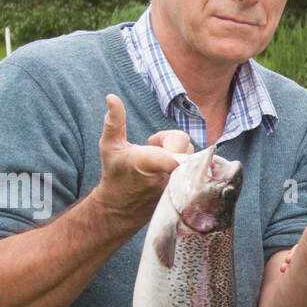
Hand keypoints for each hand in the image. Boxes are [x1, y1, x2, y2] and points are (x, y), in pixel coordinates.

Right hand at [92, 95, 191, 220]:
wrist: (120, 208)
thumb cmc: (115, 173)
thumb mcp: (109, 146)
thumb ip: (114, 121)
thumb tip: (112, 97)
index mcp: (150, 161)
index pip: (176, 143)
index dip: (168, 140)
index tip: (153, 143)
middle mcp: (168, 175)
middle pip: (185, 143)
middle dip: (170, 143)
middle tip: (153, 151)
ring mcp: (178, 186)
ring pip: (192, 157)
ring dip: (178, 155)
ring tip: (159, 163)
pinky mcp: (186, 193)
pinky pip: (196, 171)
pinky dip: (185, 168)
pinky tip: (168, 173)